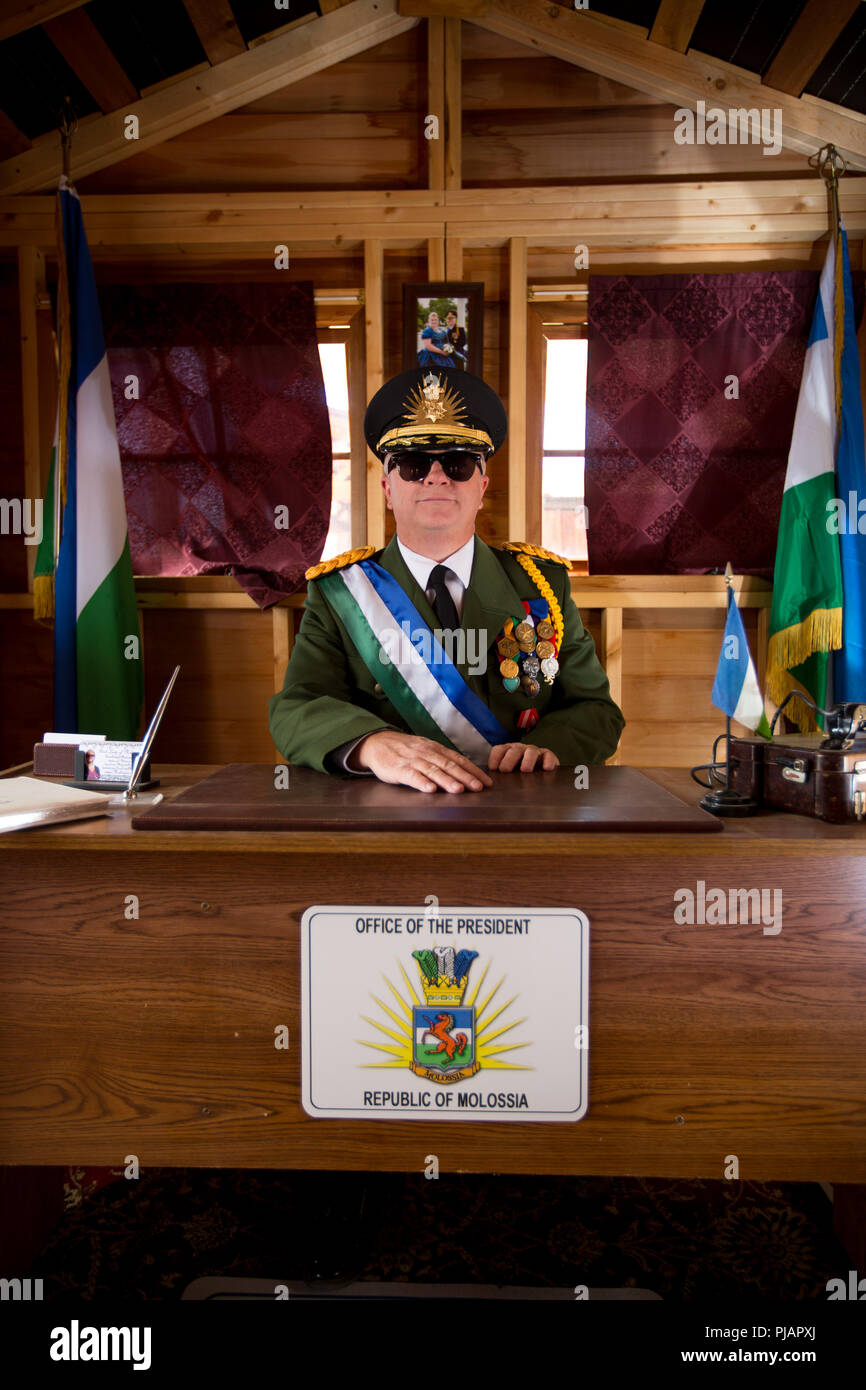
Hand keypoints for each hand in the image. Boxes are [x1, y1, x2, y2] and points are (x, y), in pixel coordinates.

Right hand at [350, 730, 492, 793]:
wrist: (377, 743)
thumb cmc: (405, 750)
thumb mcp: (426, 751)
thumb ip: (443, 760)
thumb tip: (466, 773)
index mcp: (436, 749)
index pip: (459, 760)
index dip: (473, 771)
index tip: (487, 782)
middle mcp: (427, 753)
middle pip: (449, 765)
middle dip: (465, 777)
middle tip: (478, 787)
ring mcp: (413, 761)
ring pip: (433, 771)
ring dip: (446, 781)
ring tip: (459, 790)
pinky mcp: (398, 769)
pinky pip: (412, 776)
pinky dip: (421, 782)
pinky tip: (430, 790)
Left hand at [488, 743, 559, 771]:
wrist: (540, 774)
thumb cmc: (518, 775)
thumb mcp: (508, 774)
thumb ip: (500, 776)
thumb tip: (489, 784)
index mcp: (508, 751)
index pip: (499, 750)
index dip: (495, 758)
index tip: (493, 769)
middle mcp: (520, 749)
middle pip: (514, 750)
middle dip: (509, 760)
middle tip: (505, 770)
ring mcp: (534, 751)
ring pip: (531, 752)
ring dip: (527, 760)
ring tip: (525, 770)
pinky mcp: (548, 755)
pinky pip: (548, 755)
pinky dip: (548, 761)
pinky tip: (546, 768)